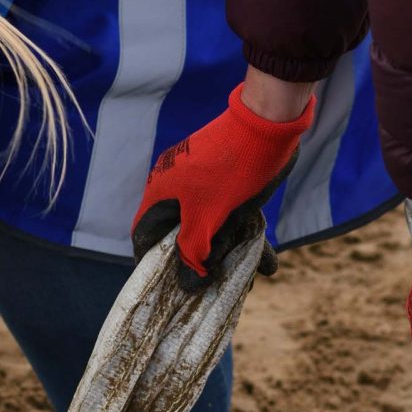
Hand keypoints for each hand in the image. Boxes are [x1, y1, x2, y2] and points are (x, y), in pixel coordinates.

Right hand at [132, 81, 315, 288]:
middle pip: (179, 234)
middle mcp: (176, 187)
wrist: (268, 122)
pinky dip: (245, 237)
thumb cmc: (231, 171)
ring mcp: (202, 182)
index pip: (143, 235)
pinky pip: (229, 216)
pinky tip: (266, 263)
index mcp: (161, 194)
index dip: (152, 263)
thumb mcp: (210, 217)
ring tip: (249, 278)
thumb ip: (194, 251)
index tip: (166, 288)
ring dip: (228, 253)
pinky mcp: (226, 179)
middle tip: (212, 286)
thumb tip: (187, 284)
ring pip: (210, 227)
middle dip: (198, 264)